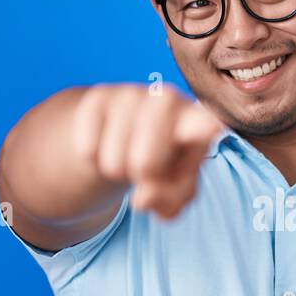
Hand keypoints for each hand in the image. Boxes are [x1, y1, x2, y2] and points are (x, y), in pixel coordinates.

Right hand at [83, 82, 226, 219]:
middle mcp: (169, 100)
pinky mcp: (100, 96)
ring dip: (117, 170)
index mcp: (199, 123)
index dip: (202, 129)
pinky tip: (109, 143)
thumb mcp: (176, 191)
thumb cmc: (167, 165)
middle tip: (147, 169)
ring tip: (130, 155)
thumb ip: (170, 201)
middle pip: (145, 163)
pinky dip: (94, 158)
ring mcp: (133, 94)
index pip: (205, 124)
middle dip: (141, 178)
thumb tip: (143, 198)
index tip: (207, 131)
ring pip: (113, 161)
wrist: (132, 134)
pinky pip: (88, 148)